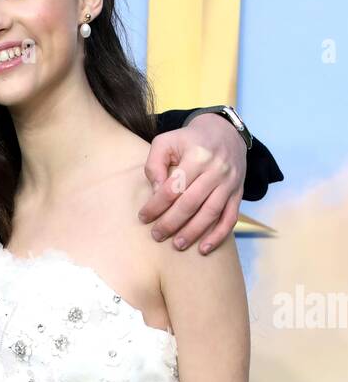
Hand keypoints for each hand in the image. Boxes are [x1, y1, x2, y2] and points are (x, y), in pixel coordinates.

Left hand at [139, 113, 246, 254]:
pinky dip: (218, 236)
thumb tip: (155, 192)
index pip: (173, 187)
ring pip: (211, 213)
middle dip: (171, 223)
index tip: (143, 217)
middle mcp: (216, 170)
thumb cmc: (189, 140)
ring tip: (177, 245)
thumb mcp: (167, 141)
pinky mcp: (238, 193)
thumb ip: (155, 164)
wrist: (225, 132)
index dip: (156, 205)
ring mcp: (229, 183)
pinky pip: (230, 218)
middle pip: (191, 203)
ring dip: (193, 232)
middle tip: (156, 235)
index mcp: (197, 156)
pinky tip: (204, 249)